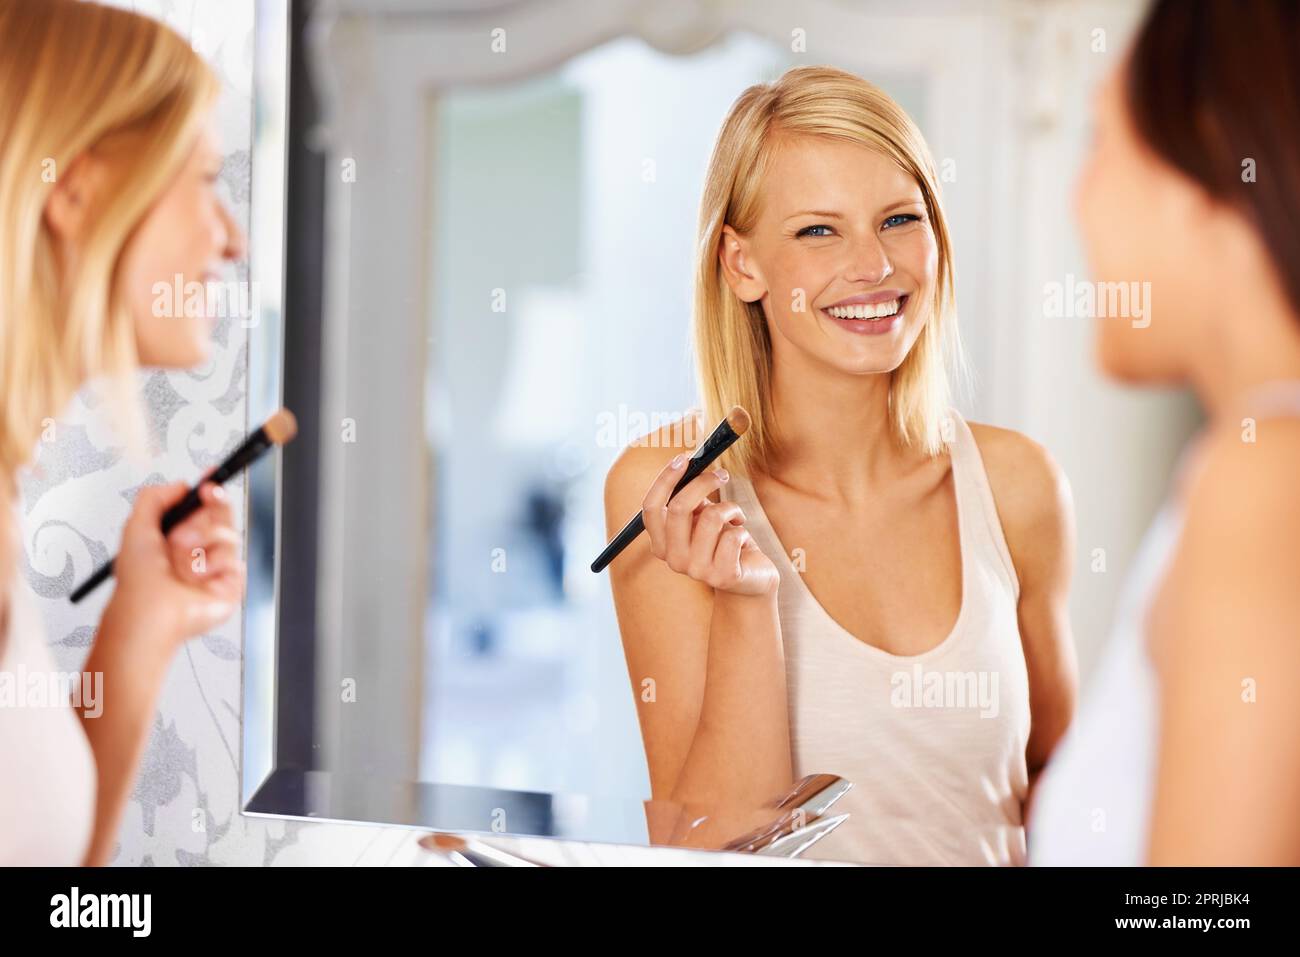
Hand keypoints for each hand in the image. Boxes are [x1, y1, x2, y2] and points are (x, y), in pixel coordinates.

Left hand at [107, 480, 244, 649]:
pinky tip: (197, 576)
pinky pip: (236, 561)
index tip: (211, 481)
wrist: (151, 610)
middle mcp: (198, 551)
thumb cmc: (138, 580)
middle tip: (207, 498)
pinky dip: (214, 565)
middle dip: (212, 508)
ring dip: (205, 540)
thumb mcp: (136, 527)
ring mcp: (214, 568)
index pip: (202, 507)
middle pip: (222, 516)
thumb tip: (181, 485)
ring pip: (230, 536)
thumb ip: (155, 497)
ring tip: (184, 556)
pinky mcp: (230, 584)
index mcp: (177, 537)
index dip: (210, 492)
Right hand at [640, 455, 778, 597]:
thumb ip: (690, 497)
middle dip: (703, 482)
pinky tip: (743, 539)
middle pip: (679, 507)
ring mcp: (697, 571)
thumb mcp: (701, 518)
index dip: (665, 480)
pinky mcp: (723, 577)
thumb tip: (687, 461)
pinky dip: (742, 528)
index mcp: (661, 544)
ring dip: (730, 508)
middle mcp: (673, 560)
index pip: (651, 508)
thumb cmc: (722, 540)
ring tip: (735, 516)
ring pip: (712, 517)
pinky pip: (734, 535)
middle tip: (722, 474)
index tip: (683, 457)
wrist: (749, 577)